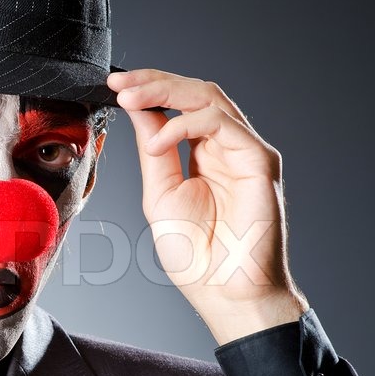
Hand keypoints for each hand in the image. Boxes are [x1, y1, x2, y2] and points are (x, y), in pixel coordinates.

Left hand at [107, 69, 307, 344]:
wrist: (223, 293)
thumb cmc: (196, 256)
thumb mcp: (160, 195)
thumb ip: (153, 152)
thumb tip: (139, 112)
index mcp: (203, 154)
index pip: (177, 107)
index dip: (148, 90)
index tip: (114, 85)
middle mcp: (226, 147)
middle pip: (194, 93)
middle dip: (153, 82)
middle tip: (120, 83)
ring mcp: (244, 152)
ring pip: (209, 98)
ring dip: (165, 92)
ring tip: (130, 99)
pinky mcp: (259, 162)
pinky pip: (222, 125)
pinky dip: (184, 125)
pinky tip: (158, 141)